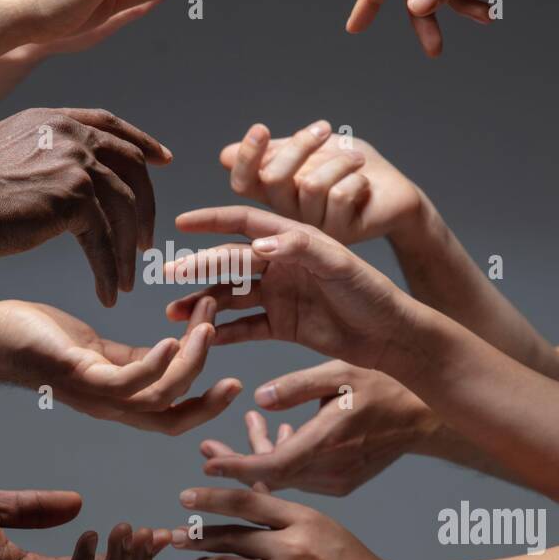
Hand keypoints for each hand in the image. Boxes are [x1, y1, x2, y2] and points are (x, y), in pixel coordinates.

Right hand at [0, 106, 168, 305]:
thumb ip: (34, 149)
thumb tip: (47, 163)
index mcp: (52, 119)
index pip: (110, 125)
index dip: (142, 143)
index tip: (163, 160)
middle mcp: (69, 134)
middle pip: (131, 167)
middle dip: (145, 204)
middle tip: (146, 238)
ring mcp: (75, 164)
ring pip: (123, 209)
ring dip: (127, 248)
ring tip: (126, 278)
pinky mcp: (75, 199)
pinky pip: (104, 240)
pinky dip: (109, 271)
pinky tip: (108, 293)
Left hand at [0, 296, 241, 434]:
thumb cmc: (40, 340)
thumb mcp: (98, 351)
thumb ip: (133, 358)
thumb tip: (167, 352)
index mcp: (119, 399)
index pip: (172, 414)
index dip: (205, 406)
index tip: (233, 382)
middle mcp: (111, 406)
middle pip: (173, 419)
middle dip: (208, 402)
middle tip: (235, 377)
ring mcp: (96, 395)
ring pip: (159, 396)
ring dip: (190, 365)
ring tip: (206, 328)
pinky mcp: (80, 377)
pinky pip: (127, 381)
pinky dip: (155, 362)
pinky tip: (171, 337)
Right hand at [166, 206, 413, 370]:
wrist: (390, 335)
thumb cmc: (371, 292)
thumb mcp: (339, 265)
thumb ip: (299, 249)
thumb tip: (256, 244)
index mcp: (293, 240)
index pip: (245, 224)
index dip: (213, 221)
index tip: (181, 222)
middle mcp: (282, 264)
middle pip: (231, 262)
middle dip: (198, 267)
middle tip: (167, 272)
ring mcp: (280, 295)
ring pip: (232, 297)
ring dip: (204, 303)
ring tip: (175, 313)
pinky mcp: (283, 325)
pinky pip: (246, 328)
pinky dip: (224, 333)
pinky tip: (203, 338)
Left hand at [172, 487, 398, 559]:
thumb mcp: (322, 525)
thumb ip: (284, 512)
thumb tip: (247, 490)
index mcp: (302, 519)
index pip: (245, 500)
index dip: (210, 497)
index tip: (184, 497)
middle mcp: (291, 547)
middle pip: (229, 535)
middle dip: (195, 535)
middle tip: (174, 535)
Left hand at [199, 361, 436, 493]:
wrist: (427, 418)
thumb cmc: (386, 388)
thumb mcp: (342, 373)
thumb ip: (298, 386)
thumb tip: (257, 398)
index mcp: (328, 442)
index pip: (272, 467)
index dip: (236, 468)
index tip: (206, 466)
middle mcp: (330, 470)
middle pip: (270, 478)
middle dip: (236, 465)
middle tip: (206, 449)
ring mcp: (337, 480)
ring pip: (285, 478)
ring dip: (260, 458)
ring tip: (243, 430)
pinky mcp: (342, 482)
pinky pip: (302, 477)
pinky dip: (284, 459)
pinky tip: (279, 433)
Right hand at [220, 123, 422, 243]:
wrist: (391, 191)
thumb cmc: (350, 166)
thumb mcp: (313, 150)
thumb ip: (277, 152)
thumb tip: (224, 156)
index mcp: (274, 194)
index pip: (243, 181)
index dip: (247, 157)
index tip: (261, 129)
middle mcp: (286, 215)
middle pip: (274, 178)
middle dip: (300, 146)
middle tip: (323, 129)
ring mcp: (311, 230)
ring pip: (311, 184)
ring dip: (338, 161)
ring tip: (356, 158)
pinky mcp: (338, 237)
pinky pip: (339, 196)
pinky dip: (356, 178)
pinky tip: (364, 183)